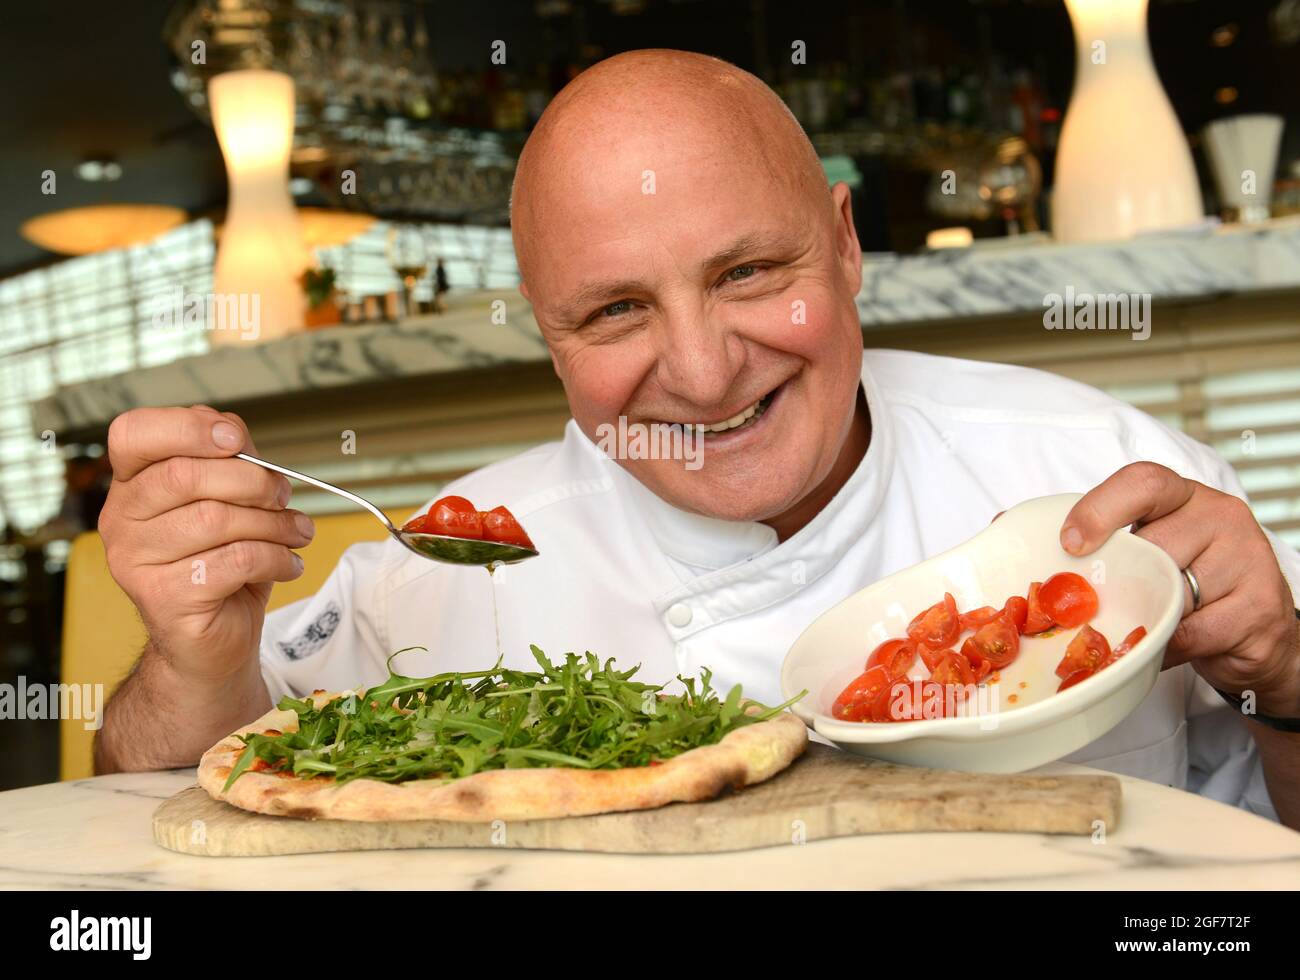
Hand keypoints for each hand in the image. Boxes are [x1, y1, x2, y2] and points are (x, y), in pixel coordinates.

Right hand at [99, 405, 313, 684]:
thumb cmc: (221, 563)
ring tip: (296, 532)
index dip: (187, 426)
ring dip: (273, 523)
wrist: (210, 643)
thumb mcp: (227, 501)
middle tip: (283, 496)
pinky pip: (235, 560)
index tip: (236, 439)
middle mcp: (121, 520)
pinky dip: (276, 558)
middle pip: (185, 475)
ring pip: (216, 520)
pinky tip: (288, 564)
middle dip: (252, 480)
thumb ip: (226, 461)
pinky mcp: (164, 599)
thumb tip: (234, 434)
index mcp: (131, 485)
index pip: (133, 433)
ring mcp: (135, 562)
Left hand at [1060, 462, 1299, 716]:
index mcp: (1182, 497)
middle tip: (1096, 602)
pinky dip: (1166, 646)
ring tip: (1137, 624)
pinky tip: (1162, 648)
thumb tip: (1004, 525)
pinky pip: (1192, 632)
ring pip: (1171, 590)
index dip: (1101, 508)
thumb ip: (1091, 538)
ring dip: (1143, 615)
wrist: (1257, 637)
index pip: (1143, 482)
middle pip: (1153, 544)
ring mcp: (1246, 559)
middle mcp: (1219, 516)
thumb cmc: (1185, 585)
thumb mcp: (1142, 553)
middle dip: (1120, 579)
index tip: (1069, 541)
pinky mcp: (1260, 609)